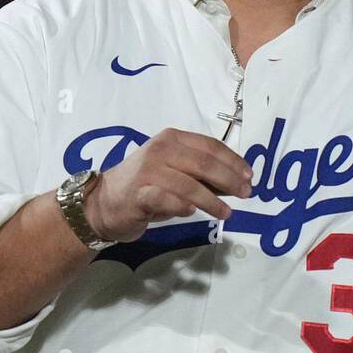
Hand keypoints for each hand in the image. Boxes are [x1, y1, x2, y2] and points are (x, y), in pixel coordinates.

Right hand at [83, 128, 253, 242]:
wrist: (104, 202)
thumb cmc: (145, 186)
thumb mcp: (174, 170)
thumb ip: (199, 172)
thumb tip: (235, 180)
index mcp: (172, 138)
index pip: (209, 146)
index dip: (232, 161)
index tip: (249, 176)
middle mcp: (160, 150)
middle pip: (203, 163)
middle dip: (228, 179)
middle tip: (245, 194)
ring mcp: (148, 171)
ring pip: (188, 184)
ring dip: (212, 200)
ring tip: (227, 213)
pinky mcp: (138, 193)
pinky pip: (166, 199)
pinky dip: (182, 206)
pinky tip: (191, 213)